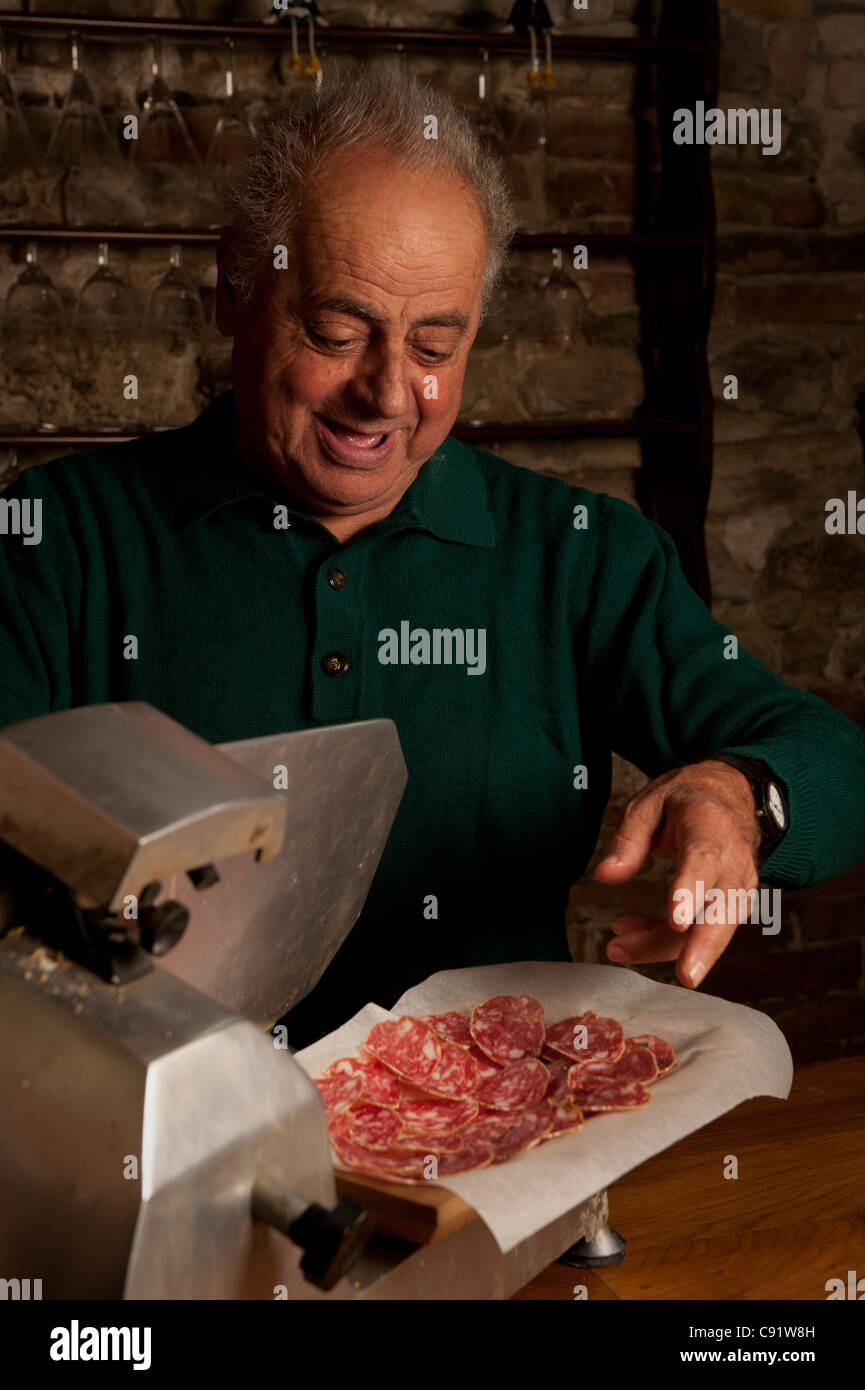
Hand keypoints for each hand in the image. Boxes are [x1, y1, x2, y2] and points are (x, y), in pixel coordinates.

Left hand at [593, 760, 761, 988]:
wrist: (732, 796)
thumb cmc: (688, 800)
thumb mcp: (650, 803)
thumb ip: (628, 839)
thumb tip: (605, 876)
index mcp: (709, 827)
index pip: (703, 862)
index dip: (690, 892)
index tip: (676, 920)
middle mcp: (732, 862)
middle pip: (721, 910)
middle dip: (703, 947)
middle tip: (685, 977)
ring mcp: (738, 886)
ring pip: (710, 930)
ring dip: (664, 946)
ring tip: (617, 947)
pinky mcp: (733, 905)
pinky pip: (702, 931)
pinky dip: (666, 939)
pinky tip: (631, 934)